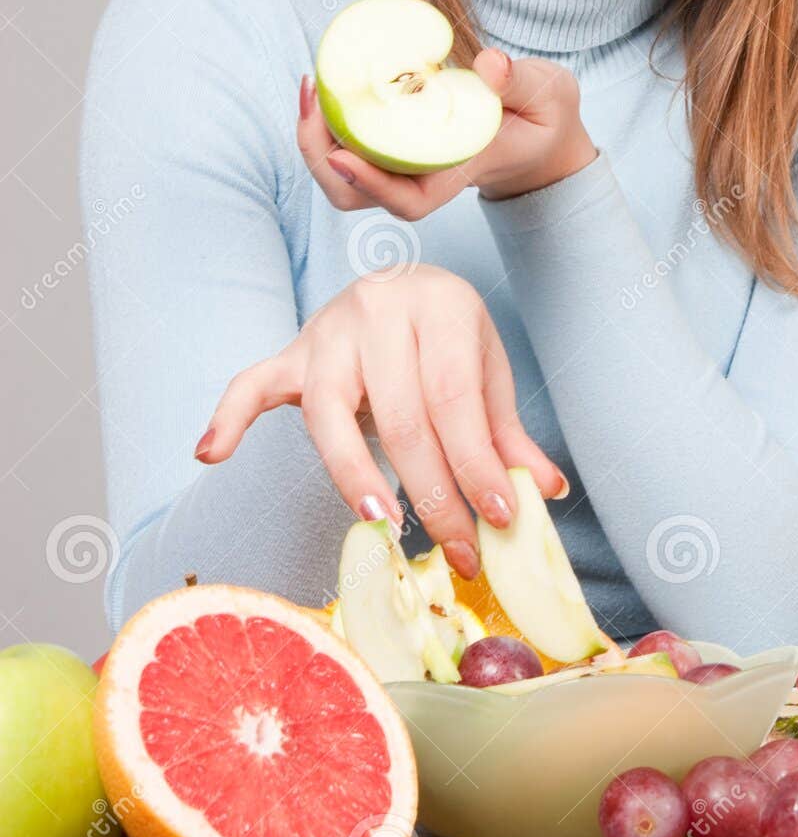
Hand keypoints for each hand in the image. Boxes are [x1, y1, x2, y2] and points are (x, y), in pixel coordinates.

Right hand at [192, 264, 567, 580]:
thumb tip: (546, 493)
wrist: (399, 286)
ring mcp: (327, 329)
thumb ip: (507, 434)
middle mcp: (379, 308)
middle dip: (433, 493)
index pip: (456, 399)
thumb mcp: (486, 373)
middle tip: (458, 550)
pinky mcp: (291, 353)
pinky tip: (212, 455)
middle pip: (400, 415)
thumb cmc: (446, 340)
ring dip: (354, 475)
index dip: (476, 464)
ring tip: (382, 525)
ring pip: (328, 412)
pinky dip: (229, 416)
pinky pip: (251, 383)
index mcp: (440, 304)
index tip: (497, 520)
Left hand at [297, 50, 596, 219]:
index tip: (341, 154)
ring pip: (342, 179)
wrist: (540, 140)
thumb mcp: (549, 94)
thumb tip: (488, 65)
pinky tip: (327, 83)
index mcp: (461, 171)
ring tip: (315, 87)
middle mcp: (424, 177)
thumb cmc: (544, 119)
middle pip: (356, 197)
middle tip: (316, 96)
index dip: (372, 183)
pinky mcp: (396, 146)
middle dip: (321, 157)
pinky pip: (349, 147)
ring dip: (316, 139)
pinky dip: (327, 122)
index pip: (411, 199)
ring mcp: (406, 166)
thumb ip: (520, 80)